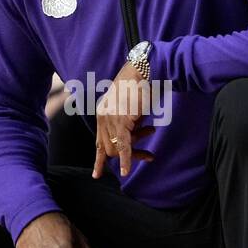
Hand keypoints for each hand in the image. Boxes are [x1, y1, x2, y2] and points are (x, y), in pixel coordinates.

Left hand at [93, 62, 154, 177]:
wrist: (145, 71)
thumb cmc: (142, 87)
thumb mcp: (130, 109)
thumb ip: (127, 124)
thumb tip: (130, 142)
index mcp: (102, 113)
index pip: (99, 142)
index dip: (99, 160)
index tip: (96, 175)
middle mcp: (103, 117)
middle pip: (109, 149)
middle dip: (128, 155)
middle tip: (148, 154)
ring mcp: (110, 119)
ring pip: (117, 149)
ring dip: (135, 151)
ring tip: (151, 142)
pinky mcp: (122, 121)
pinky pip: (124, 146)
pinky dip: (127, 159)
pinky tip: (127, 171)